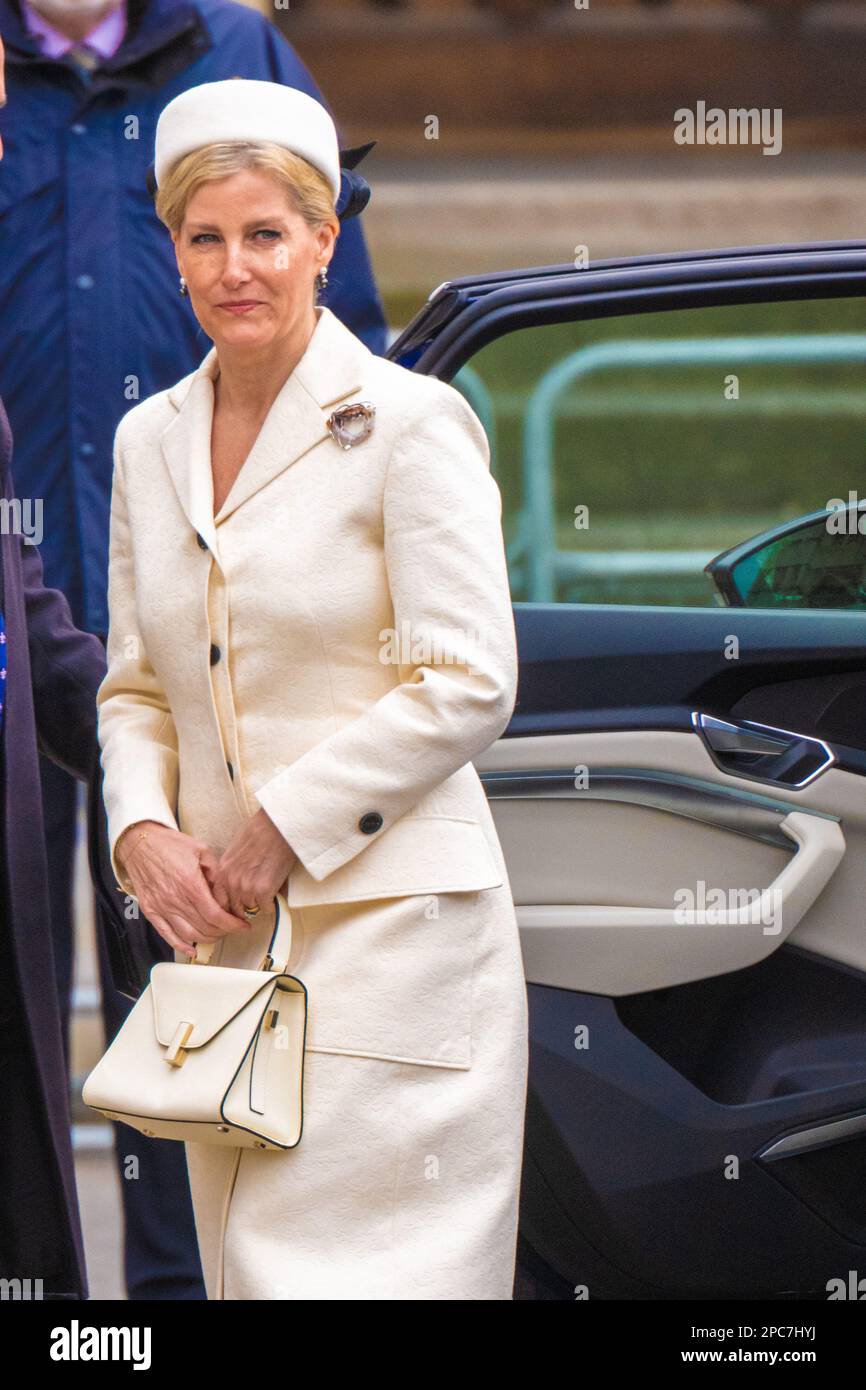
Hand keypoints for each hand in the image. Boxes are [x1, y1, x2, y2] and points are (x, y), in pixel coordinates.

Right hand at [117, 820, 251, 957]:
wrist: (140, 843)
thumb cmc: (170, 844)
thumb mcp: (202, 851)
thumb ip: (217, 874)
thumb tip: (226, 896)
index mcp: (190, 883)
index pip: (216, 915)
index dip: (232, 924)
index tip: (242, 925)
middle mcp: (175, 899)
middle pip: (205, 928)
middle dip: (223, 931)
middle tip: (231, 927)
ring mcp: (161, 907)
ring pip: (188, 935)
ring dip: (206, 939)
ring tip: (217, 934)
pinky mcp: (150, 910)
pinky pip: (166, 934)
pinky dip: (180, 945)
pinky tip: (191, 949)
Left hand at [205, 808, 297, 922]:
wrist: (277, 827)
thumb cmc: (259, 832)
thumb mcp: (235, 851)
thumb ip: (231, 870)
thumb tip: (236, 885)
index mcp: (222, 872)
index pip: (219, 901)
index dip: (229, 905)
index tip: (238, 905)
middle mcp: (231, 882)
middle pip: (234, 909)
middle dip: (244, 908)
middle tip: (254, 903)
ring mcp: (246, 887)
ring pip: (251, 909)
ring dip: (258, 905)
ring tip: (266, 894)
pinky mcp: (264, 890)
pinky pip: (267, 908)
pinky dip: (272, 905)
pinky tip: (275, 894)